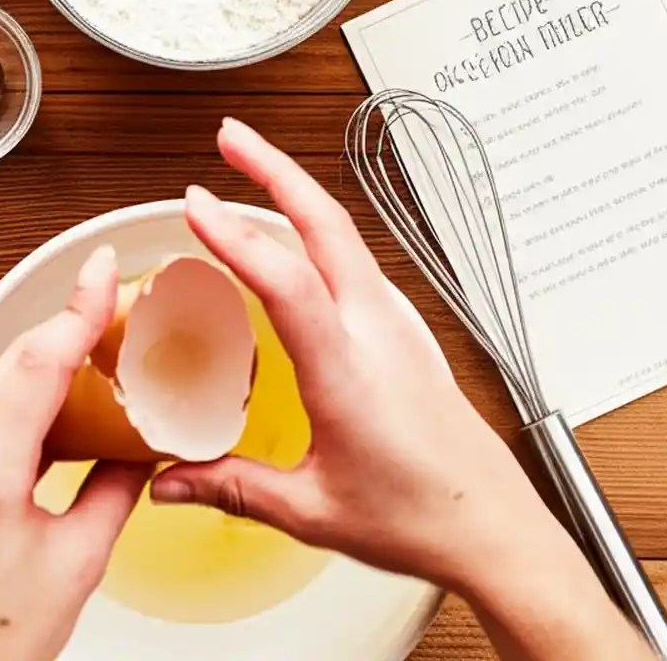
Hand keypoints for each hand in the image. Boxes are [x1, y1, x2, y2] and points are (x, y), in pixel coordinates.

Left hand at [0, 246, 152, 660]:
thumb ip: (115, 491)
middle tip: (114, 326)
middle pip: (12, 363)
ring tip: (87, 378)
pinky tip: (40, 421)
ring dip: (36, 372)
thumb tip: (140, 451)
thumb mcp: (76, 564)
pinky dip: (8, 401)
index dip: (77, 307)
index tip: (100, 270)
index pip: (36, 362)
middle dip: (66, 338)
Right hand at [150, 118, 537, 587]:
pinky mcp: (407, 334)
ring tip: (250, 174)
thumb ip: (231, 488)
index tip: (195, 202)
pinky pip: (357, 264)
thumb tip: (169, 481)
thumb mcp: (311, 510)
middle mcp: (379, 335)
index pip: (289, 284)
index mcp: (349, 374)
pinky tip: (296, 243)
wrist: (497, 528)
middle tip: (228, 137)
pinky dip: (318, 234)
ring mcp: (399, 328)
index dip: (237, 236)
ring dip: (298, 196)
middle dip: (275, 169)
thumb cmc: (423, 518)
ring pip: (345, 238)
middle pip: (328, 226)